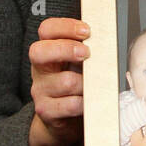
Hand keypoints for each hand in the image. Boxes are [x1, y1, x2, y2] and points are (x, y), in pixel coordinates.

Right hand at [27, 17, 88, 145]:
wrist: (62, 119)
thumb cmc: (73, 84)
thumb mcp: (76, 63)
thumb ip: (84, 48)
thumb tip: (107, 36)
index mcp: (47, 50)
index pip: (46, 30)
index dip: (65, 27)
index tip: (87, 31)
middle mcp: (39, 69)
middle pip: (39, 51)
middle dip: (66, 49)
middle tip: (86, 53)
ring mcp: (40, 90)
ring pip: (65, 82)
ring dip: (85, 83)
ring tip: (94, 85)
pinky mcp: (45, 110)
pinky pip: (69, 105)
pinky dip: (84, 103)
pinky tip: (88, 101)